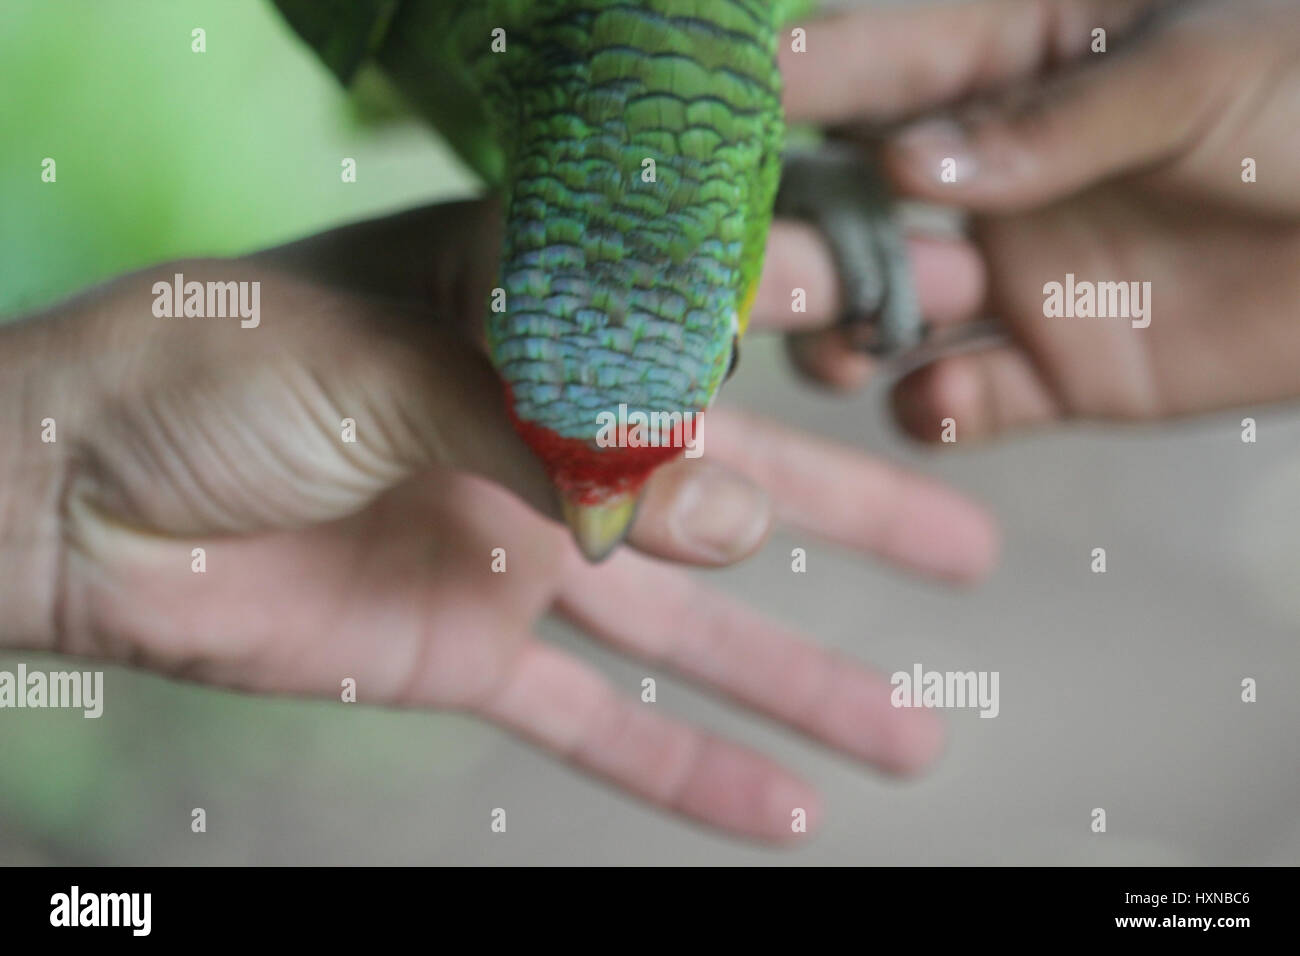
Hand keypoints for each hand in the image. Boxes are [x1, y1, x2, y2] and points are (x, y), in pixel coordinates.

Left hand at [2, 204, 996, 840]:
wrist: (77, 502)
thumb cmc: (218, 376)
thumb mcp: (400, 353)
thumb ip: (562, 432)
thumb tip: (722, 507)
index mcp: (534, 328)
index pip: (701, 334)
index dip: (807, 348)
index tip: (911, 349)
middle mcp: (545, 438)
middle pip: (733, 485)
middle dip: (854, 521)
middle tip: (964, 545)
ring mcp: (517, 553)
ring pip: (690, 626)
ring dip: (801, 683)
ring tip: (910, 732)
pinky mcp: (473, 653)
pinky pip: (596, 724)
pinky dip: (682, 772)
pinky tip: (781, 811)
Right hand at [774, 0, 1299, 438]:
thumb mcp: (1200, 75)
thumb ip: (1053, 125)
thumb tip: (905, 159)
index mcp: (1018, 62)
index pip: (885, 65)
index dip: (799, 85)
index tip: (716, 114)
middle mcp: (992, 173)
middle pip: (853, 203)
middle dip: (793, 235)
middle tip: (745, 267)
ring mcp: (1017, 275)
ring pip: (883, 309)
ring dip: (844, 331)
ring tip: (845, 347)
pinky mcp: (1055, 368)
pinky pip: (966, 398)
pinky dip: (936, 408)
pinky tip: (941, 400)